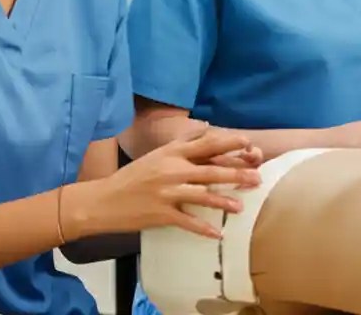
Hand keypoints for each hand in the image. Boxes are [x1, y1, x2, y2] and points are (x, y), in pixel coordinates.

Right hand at [78, 129, 260, 238]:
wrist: (104, 200)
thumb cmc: (133, 177)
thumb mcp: (157, 154)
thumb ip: (183, 143)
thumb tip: (208, 128)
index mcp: (171, 154)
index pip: (205, 145)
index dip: (228, 143)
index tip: (247, 143)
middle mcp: (171, 170)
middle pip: (210, 171)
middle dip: (236, 175)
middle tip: (256, 178)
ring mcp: (166, 192)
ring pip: (202, 196)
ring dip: (224, 202)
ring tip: (240, 207)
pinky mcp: (161, 214)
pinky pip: (187, 221)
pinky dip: (203, 228)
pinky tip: (217, 233)